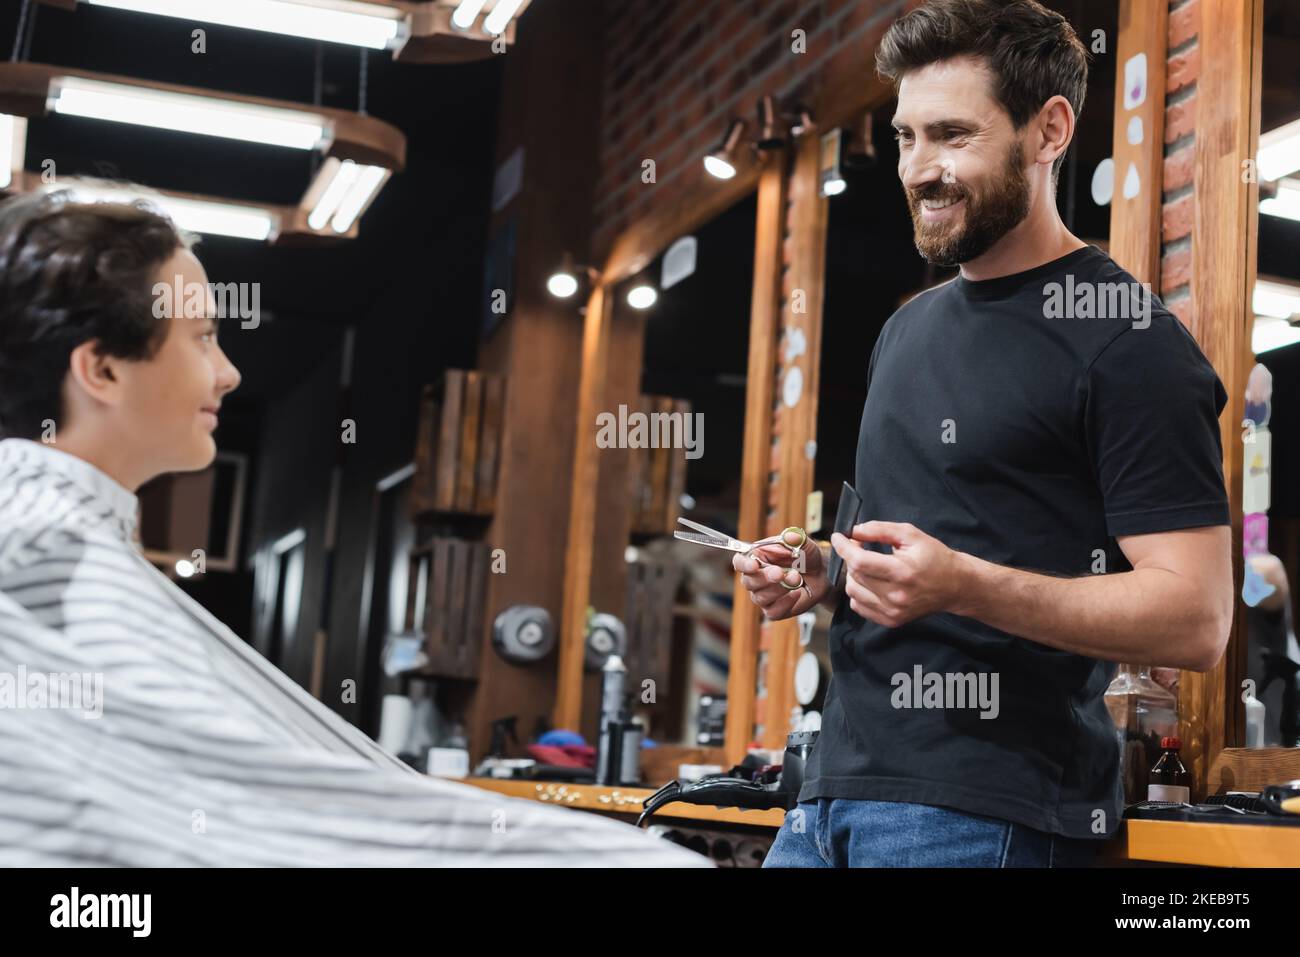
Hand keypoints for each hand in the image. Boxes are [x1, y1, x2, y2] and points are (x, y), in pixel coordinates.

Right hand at [732, 528, 828, 620]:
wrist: (820, 574)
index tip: (754, 565)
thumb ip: (796, 538)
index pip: (739, 562)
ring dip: (779, 589)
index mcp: (756, 558)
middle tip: (781, 573)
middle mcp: (755, 578)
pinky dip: (785, 603)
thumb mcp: (803, 543)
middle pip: (748, 582)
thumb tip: (790, 536)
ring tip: (796, 579)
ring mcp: (763, 595)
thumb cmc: (805, 557)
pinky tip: (797, 593)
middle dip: (765, 578)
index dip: (743, 565)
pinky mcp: (774, 609)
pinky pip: (772, 612)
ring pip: (760, 597)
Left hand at [831, 521, 966, 626]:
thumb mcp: (911, 534)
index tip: (838, 537)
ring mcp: (893, 611)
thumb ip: (880, 529)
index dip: (844, 547)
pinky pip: (859, 606)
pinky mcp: (891, 620)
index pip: (859, 561)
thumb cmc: (934, 557)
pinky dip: (859, 592)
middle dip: (851, 557)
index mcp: (902, 572)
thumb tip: (854, 531)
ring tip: (866, 565)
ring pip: (853, 592)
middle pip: (855, 576)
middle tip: (859, 547)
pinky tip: (871, 582)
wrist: (955, 585)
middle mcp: (896, 595)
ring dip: (853, 575)